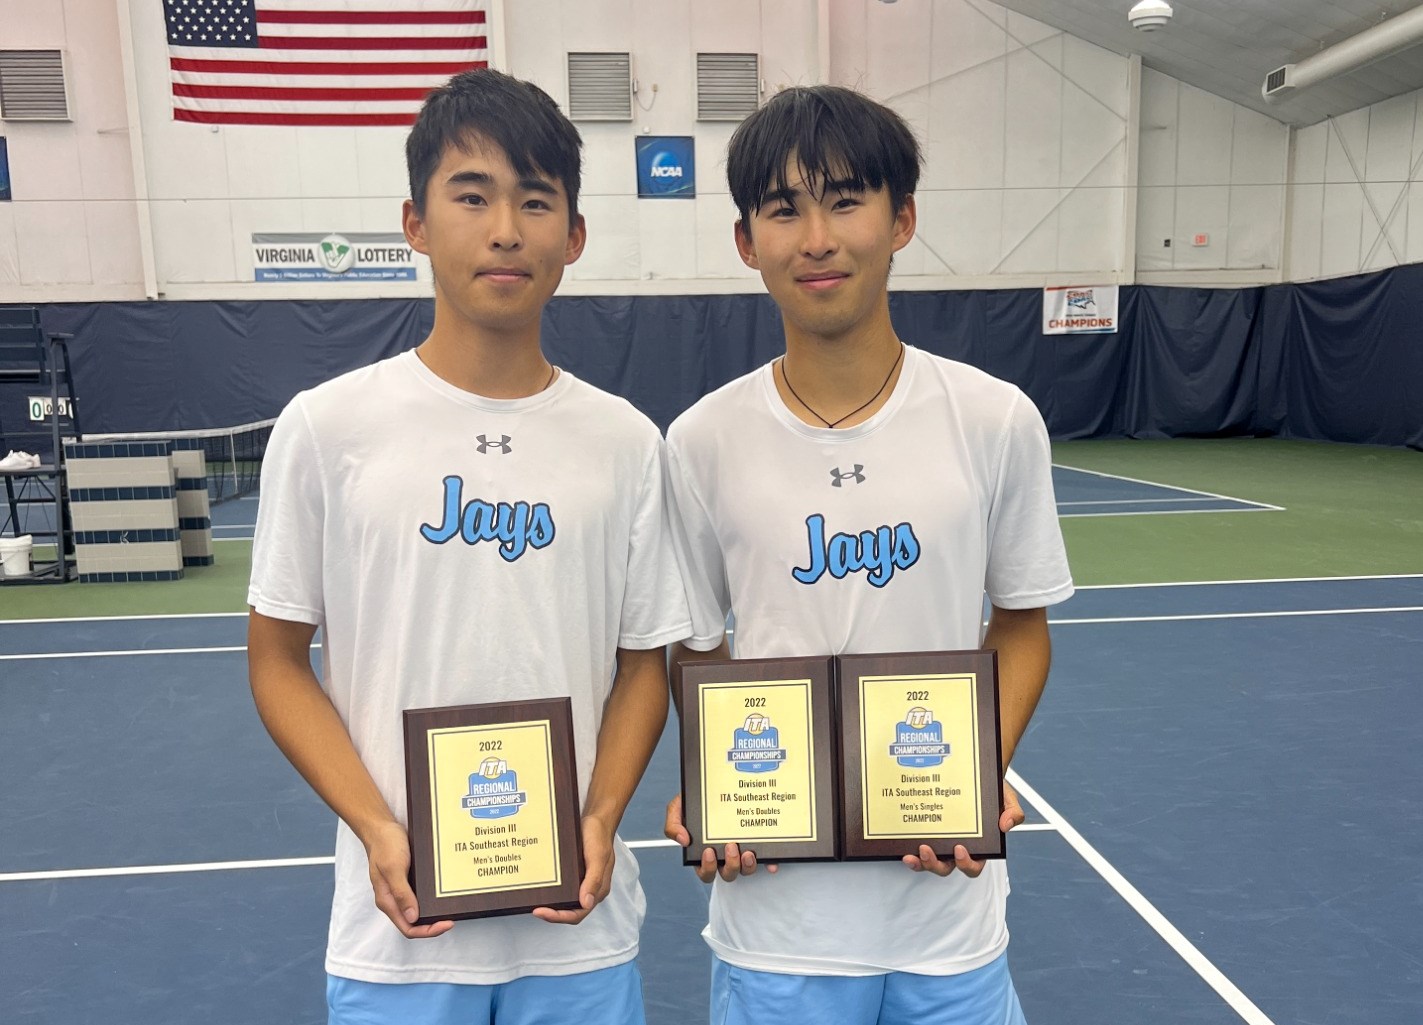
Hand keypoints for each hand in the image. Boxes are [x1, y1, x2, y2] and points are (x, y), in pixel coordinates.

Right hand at [364, 821, 452, 938]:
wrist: (382, 827)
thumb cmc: (385, 845)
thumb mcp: (394, 868)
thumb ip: (401, 893)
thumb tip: (413, 917)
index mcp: (387, 901)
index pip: (408, 928)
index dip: (428, 931)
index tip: (446, 923)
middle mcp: (394, 899)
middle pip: (414, 923)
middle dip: (433, 924)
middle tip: (452, 917)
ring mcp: (401, 890)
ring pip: (418, 910)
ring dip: (433, 912)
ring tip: (450, 908)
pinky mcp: (408, 881)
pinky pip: (420, 896)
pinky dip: (431, 898)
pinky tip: (442, 893)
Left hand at [533, 814, 614, 924]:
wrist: (596, 819)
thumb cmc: (599, 836)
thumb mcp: (598, 857)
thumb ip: (594, 880)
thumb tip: (586, 903)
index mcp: (598, 889)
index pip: (578, 913)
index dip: (559, 917)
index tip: (542, 912)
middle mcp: (589, 888)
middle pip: (570, 910)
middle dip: (552, 913)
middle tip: (535, 909)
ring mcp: (581, 881)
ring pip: (565, 901)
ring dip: (551, 905)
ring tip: (535, 902)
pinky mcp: (573, 873)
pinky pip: (562, 887)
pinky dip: (552, 891)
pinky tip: (542, 887)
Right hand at [664, 793, 776, 883]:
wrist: (714, 785)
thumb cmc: (696, 801)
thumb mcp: (677, 808)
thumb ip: (673, 824)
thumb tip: (682, 840)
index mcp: (704, 853)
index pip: (705, 871)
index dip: (707, 867)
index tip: (709, 851)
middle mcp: (723, 856)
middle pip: (727, 874)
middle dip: (730, 865)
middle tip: (730, 847)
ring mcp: (741, 852)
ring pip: (745, 870)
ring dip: (747, 866)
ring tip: (747, 853)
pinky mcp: (757, 846)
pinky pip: (764, 860)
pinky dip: (768, 863)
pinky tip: (771, 862)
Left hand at [901, 780, 1024, 877]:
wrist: (973, 776)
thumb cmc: (991, 792)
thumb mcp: (1007, 798)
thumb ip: (1013, 812)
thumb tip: (1005, 825)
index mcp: (977, 847)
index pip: (973, 865)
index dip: (966, 864)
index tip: (959, 849)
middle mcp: (956, 848)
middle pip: (946, 867)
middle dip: (935, 864)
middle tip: (927, 850)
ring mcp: (939, 842)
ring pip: (928, 862)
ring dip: (920, 862)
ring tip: (912, 853)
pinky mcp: (925, 832)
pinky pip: (916, 847)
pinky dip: (910, 850)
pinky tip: (903, 845)